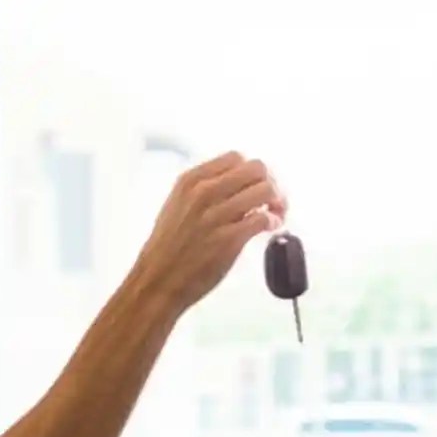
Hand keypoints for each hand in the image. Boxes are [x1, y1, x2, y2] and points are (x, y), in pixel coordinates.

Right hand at [141, 151, 286, 309]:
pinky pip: (263, 218)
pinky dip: (273, 221)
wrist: (157, 279)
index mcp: (191, 180)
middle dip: (271, 183)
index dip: (253, 172)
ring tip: (275, 216)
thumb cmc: (168, 247)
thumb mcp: (179, 205)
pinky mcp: (229, 239)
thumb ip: (205, 191)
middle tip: (273, 201)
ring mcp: (217, 215)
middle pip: (256, 169)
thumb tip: (239, 187)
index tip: (257, 186)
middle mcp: (204, 192)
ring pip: (265, 190)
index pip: (236, 157)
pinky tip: (269, 229)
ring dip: (278, 202)